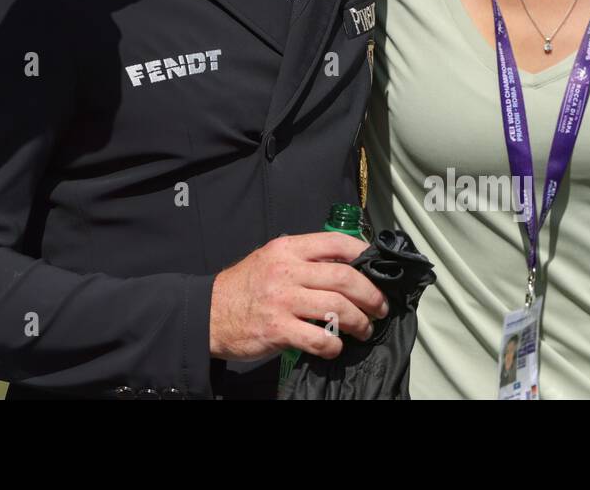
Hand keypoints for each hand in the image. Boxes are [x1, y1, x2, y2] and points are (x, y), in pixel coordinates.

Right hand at [209, 232, 386, 361]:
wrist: (209, 313)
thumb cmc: (244, 286)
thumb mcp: (270, 258)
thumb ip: (303, 258)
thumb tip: (344, 264)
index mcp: (287, 248)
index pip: (335, 242)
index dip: (363, 253)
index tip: (376, 267)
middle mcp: (286, 271)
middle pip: (344, 278)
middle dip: (370, 295)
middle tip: (379, 307)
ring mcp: (282, 300)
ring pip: (338, 309)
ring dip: (359, 322)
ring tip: (364, 329)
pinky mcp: (278, 329)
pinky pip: (320, 339)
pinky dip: (335, 345)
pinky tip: (336, 346)